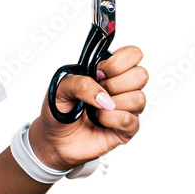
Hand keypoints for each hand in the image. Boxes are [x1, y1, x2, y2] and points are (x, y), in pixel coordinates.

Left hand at [29, 44, 146, 170]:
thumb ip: (79, 83)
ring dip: (112, 104)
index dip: (119, 61)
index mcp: (107, 72)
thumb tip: (103, 95)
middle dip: (115, 83)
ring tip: (95, 110)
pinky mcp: (126, 129)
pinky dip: (110, 120)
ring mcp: (126, 109)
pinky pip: (130, 120)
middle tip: (97, 93)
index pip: (133, 54)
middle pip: (141, 75)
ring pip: (139, 98)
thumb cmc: (57, 110)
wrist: (52, 139)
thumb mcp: (59, 88)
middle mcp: (121, 88)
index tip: (99, 72)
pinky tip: (99, 121)